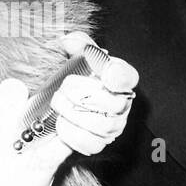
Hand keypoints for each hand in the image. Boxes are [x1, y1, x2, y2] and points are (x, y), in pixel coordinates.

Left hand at [47, 31, 138, 157]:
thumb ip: (76, 44)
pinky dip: (71, 133)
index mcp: (118, 79)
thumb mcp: (75, 55)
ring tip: (58, 103)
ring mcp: (112, 126)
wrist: (59, 102)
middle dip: (83, 94)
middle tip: (63, 87)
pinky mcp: (97, 143)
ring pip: (102, 126)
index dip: (119, 77)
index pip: (128, 78)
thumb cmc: (73, 76)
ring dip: (74, 113)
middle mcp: (121, 104)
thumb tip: (69, 41)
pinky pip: (89, 143)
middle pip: (114, 104)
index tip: (106, 73)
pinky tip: (61, 122)